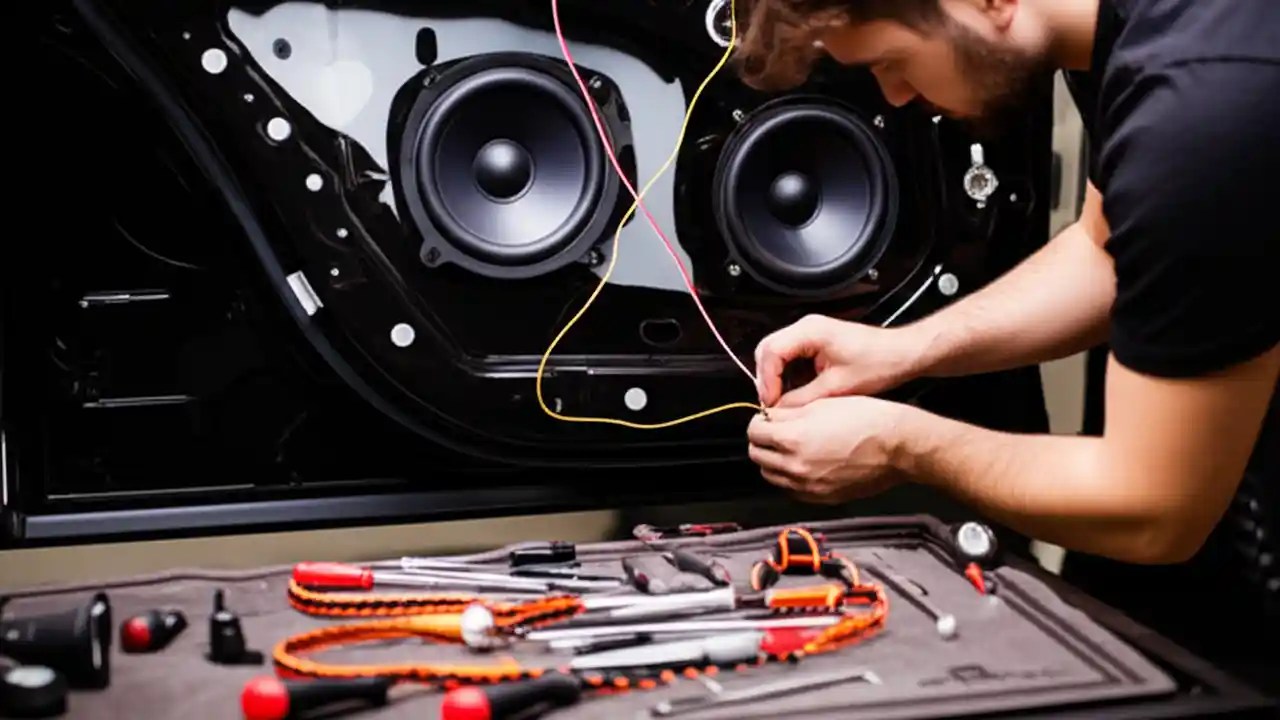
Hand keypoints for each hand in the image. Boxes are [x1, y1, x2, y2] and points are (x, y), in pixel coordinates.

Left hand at [746, 396, 911, 504]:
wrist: (897, 446)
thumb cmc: (867, 419)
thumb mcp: (822, 403)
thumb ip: (788, 412)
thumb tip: (769, 417)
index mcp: (793, 439)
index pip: (754, 432)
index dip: (759, 421)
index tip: (767, 418)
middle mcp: (795, 467)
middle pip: (758, 455)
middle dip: (763, 441)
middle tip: (775, 431)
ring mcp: (808, 486)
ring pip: (771, 476)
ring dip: (773, 461)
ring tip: (790, 448)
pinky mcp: (821, 498)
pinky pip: (791, 490)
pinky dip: (790, 478)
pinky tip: (804, 464)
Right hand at [754, 315, 924, 408]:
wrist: (903, 354)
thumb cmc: (878, 363)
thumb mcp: (837, 387)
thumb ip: (803, 398)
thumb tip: (779, 411)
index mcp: (809, 331)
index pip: (771, 352)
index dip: (766, 380)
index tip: (771, 402)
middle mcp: (806, 327)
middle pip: (768, 350)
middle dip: (766, 378)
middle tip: (771, 403)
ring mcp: (810, 333)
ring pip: (776, 353)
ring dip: (775, 377)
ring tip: (781, 402)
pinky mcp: (816, 341)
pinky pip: (791, 357)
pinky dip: (787, 375)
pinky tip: (794, 393)